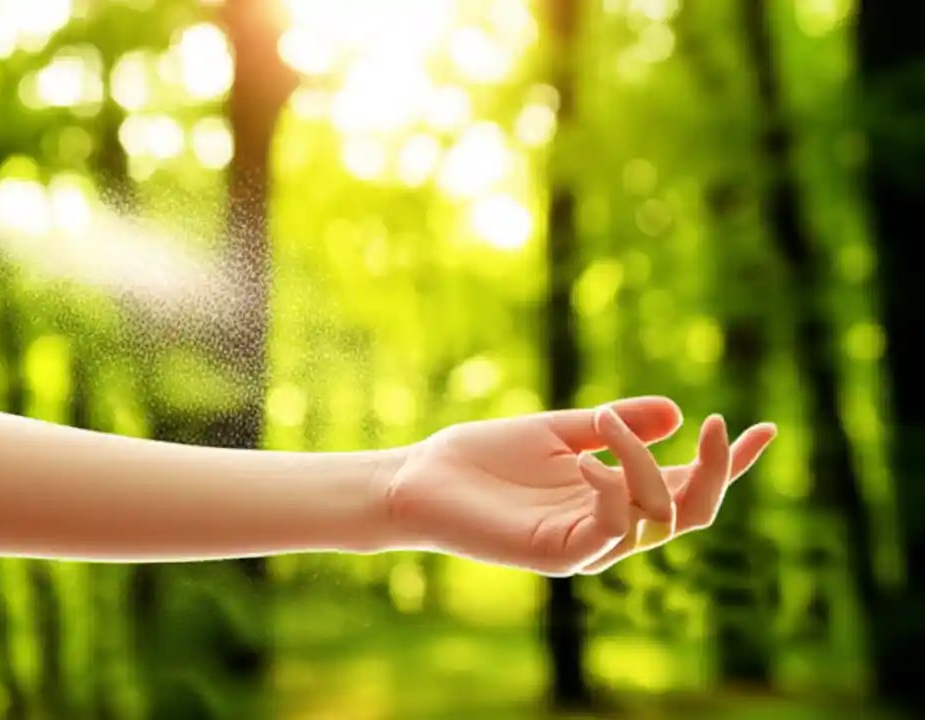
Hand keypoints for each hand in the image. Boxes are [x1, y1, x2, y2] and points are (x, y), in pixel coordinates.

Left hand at [380, 397, 776, 574]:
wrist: (421, 478)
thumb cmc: (483, 457)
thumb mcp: (559, 430)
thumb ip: (614, 427)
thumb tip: (675, 413)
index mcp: (613, 496)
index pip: (686, 486)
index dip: (729, 465)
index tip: (765, 429)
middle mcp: (608, 527)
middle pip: (691, 511)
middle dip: (716, 472)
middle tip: (716, 424)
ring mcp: (585, 546)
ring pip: (657, 517)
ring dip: (643, 462)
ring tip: (603, 421)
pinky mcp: (557, 555)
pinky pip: (610, 530)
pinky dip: (611, 489)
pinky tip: (586, 459)